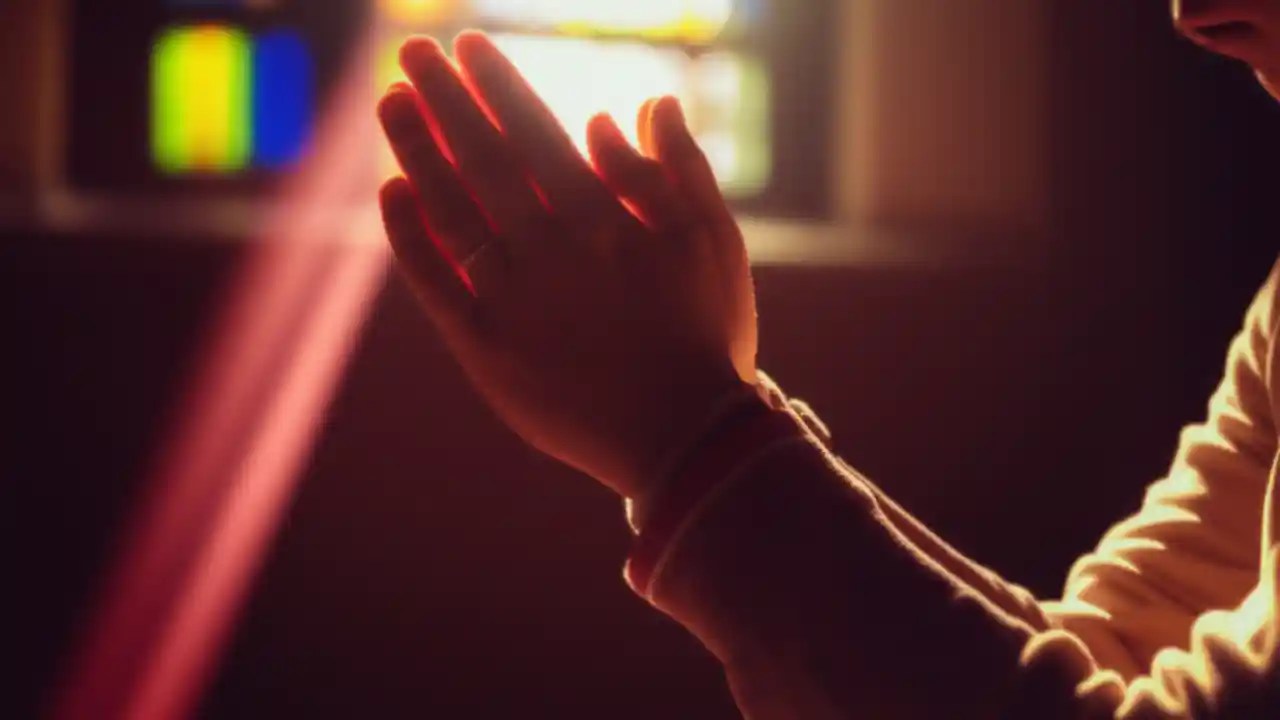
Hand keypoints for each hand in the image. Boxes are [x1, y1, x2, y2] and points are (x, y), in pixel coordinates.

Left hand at [377, 32, 757, 497]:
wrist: (683, 439)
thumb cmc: (708, 336)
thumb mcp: (715, 243)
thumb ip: (678, 170)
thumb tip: (639, 106)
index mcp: (604, 219)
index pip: (536, 132)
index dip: (498, 85)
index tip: (469, 46)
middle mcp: (551, 250)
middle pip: (484, 158)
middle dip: (444, 98)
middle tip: (411, 51)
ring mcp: (512, 301)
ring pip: (451, 210)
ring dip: (416, 150)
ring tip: (390, 102)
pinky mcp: (485, 350)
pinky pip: (435, 282)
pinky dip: (410, 236)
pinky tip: (392, 192)